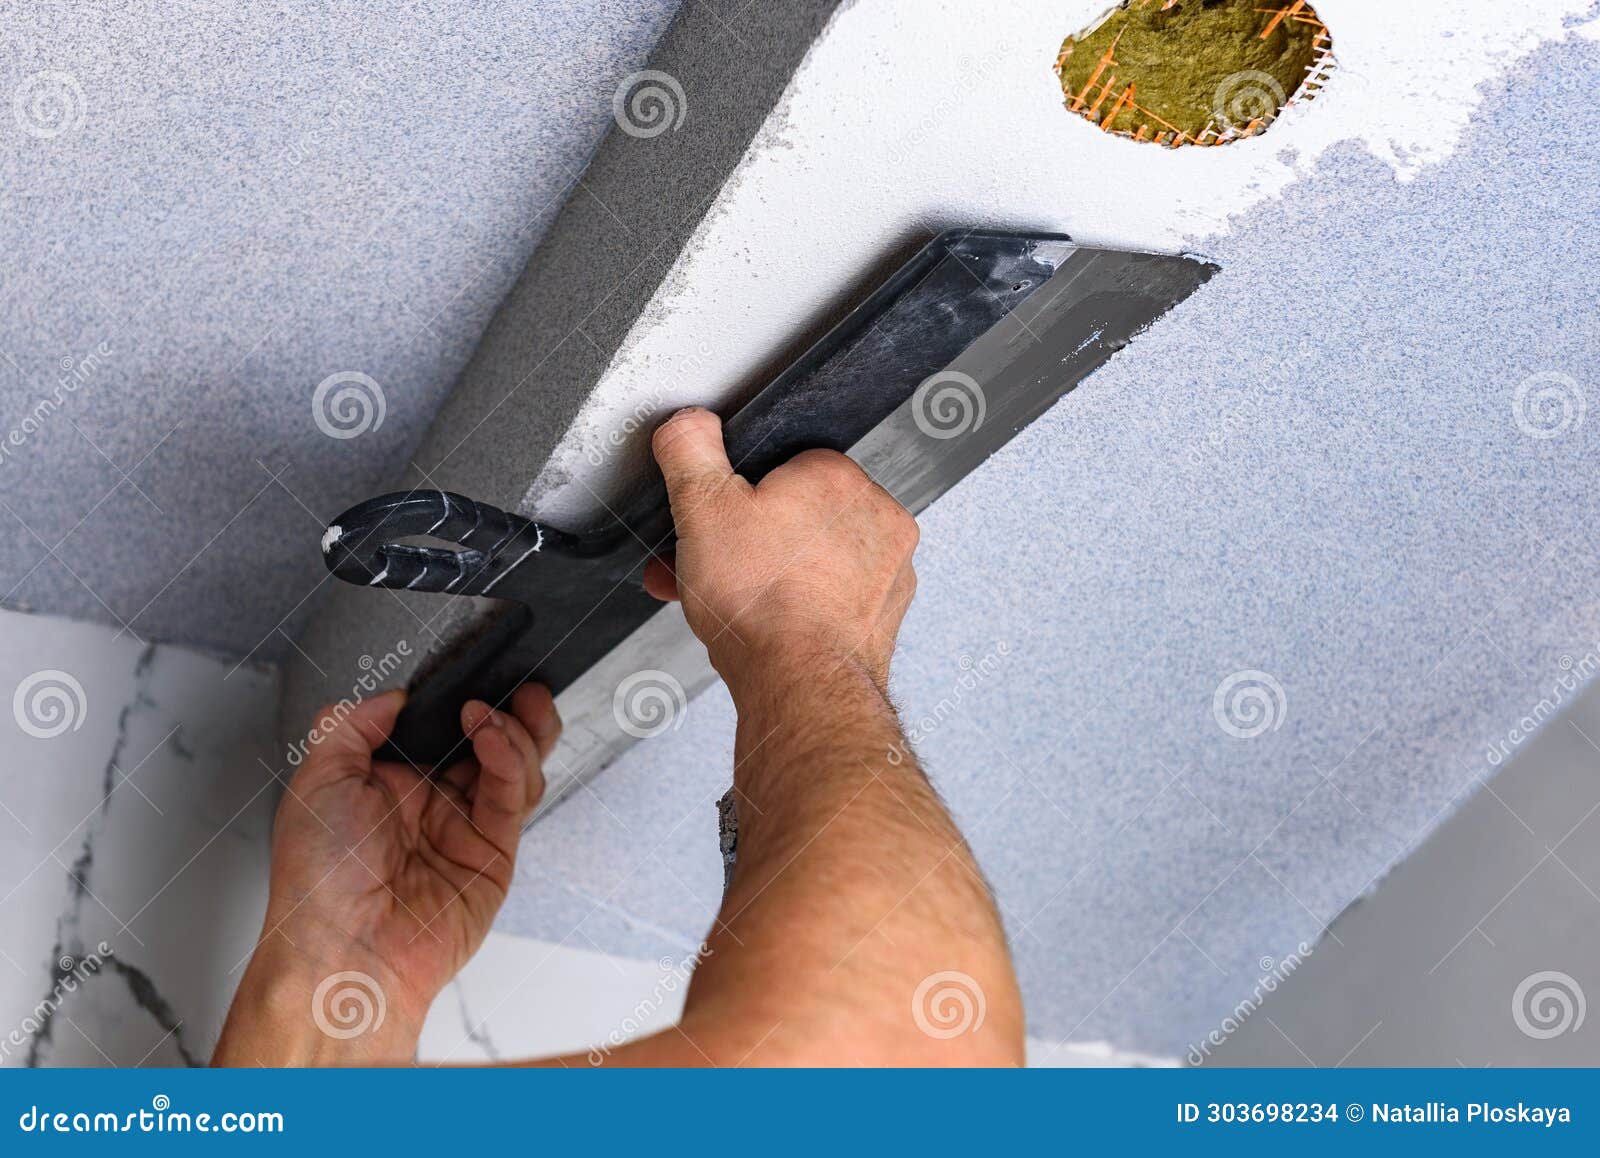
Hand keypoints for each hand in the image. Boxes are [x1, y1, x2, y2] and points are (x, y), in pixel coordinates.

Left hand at [214, 685, 557, 1064]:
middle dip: (512, 708)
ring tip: (490, 711)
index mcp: (390, 784)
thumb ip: (351, 725)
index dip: (460, 699)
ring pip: (516, 764)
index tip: (468, 674)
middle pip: (492, 743)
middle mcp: (433, 804)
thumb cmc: (318, 883)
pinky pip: (515, 794)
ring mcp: (468, 828)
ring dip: (514, 727)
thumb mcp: (316, 780)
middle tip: (517, 683)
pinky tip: (490, 734)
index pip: (441, 728)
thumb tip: (393, 696)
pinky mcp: (496, 854)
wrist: (341, 952)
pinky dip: (510, 756)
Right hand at [643, 407, 918, 690]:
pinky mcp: (881, 619)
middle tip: (711, 570)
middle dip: (742, 544)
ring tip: (726, 604)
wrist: (802, 688)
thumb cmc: (764, 605)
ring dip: (764, 577)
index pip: (781, 467)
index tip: (711, 524)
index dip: (734, 497)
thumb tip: (688, 424)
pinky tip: (763, 628)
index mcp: (838, 478)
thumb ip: (691, 450)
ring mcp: (887, 573)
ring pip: (811, 561)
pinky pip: (829, 600)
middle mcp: (876, 519)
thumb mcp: (702, 508)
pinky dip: (796, 610)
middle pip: (794, 518)